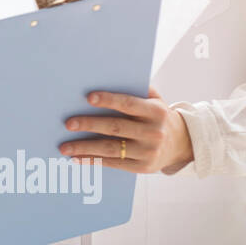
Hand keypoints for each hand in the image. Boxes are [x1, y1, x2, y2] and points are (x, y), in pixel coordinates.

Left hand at [59, 86, 193, 173]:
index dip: (108, 100)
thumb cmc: (158, 117)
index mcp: (155, 111)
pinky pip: (113, 163)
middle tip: (68, 123)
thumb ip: (137, 89)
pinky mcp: (142, 167)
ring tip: (64, 147)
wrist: (181, 144)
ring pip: (110, 149)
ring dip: (84, 147)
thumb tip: (107, 77)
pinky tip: (77, 157)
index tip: (88, 97)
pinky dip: (93, 160)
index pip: (128, 104)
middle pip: (115, 127)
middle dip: (89, 124)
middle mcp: (153, 132)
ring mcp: (148, 152)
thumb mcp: (156, 100)